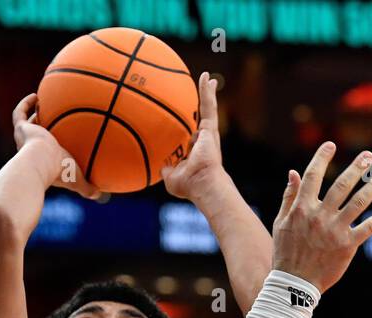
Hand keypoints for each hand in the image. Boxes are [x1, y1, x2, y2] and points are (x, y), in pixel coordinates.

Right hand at [12, 93, 100, 199]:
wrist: (41, 163)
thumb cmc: (59, 172)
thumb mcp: (76, 179)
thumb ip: (87, 187)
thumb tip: (100, 196)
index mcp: (44, 160)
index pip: (47, 150)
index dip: (53, 143)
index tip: (61, 136)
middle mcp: (31, 148)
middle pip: (36, 135)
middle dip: (42, 126)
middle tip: (51, 116)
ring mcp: (25, 137)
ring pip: (26, 123)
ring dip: (34, 113)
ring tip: (43, 102)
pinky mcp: (21, 128)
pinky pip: (19, 113)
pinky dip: (25, 104)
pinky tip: (36, 95)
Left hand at [161, 71, 223, 200]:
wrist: (202, 183)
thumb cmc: (189, 185)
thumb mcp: (171, 178)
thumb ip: (167, 171)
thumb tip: (160, 167)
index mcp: (194, 150)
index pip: (190, 134)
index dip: (188, 126)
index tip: (185, 118)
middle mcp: (203, 140)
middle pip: (201, 117)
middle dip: (202, 105)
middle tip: (203, 92)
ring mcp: (208, 133)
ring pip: (207, 108)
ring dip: (206, 93)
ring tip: (207, 78)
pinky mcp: (211, 128)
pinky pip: (208, 105)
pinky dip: (207, 91)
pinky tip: (205, 78)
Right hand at [271, 142, 371, 293]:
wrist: (294, 283)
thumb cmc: (286, 252)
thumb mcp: (281, 222)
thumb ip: (289, 196)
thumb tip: (293, 172)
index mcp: (302, 208)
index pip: (313, 176)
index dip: (322, 158)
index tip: (331, 144)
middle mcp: (319, 216)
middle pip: (342, 185)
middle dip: (356, 168)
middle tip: (368, 155)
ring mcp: (335, 230)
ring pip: (358, 202)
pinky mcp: (348, 245)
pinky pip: (368, 228)